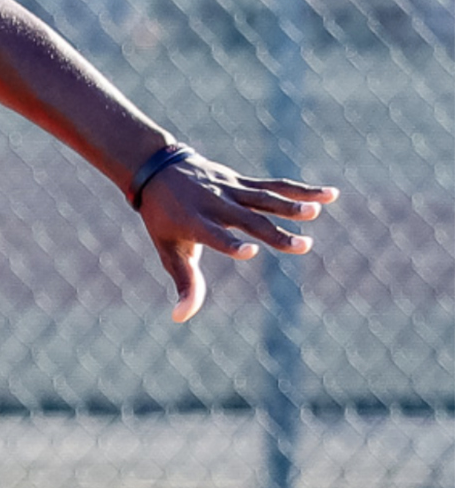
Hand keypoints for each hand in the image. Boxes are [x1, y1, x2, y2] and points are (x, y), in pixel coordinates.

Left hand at [136, 153, 337, 322]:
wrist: (158, 170)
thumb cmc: (164, 218)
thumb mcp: (168, 250)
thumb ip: (184, 281)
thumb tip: (180, 317)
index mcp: (194, 222)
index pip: (214, 235)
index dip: (230, 244)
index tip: (250, 251)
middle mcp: (214, 204)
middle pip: (248, 220)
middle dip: (275, 233)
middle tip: (304, 246)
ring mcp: (230, 191)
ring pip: (264, 198)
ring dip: (290, 205)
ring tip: (315, 212)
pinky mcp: (242, 182)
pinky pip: (274, 186)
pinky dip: (301, 190)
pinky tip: (330, 195)